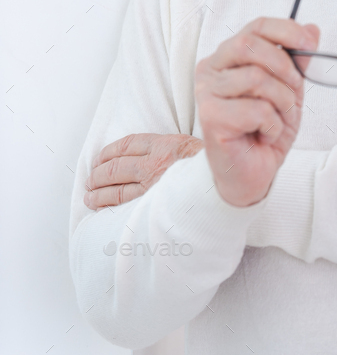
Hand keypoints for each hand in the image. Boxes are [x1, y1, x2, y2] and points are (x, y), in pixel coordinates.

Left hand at [84, 133, 203, 209]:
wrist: (230, 185)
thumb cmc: (215, 169)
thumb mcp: (195, 147)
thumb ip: (176, 149)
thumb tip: (162, 153)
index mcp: (166, 145)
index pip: (128, 145)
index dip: (110, 151)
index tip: (101, 157)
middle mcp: (155, 164)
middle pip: (117, 167)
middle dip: (99, 173)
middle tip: (91, 179)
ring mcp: (153, 186)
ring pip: (116, 189)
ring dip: (98, 192)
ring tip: (90, 196)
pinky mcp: (154, 205)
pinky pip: (126, 206)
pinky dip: (110, 207)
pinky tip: (101, 209)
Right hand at [194, 17, 319, 207]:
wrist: (251, 174)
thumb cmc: (265, 129)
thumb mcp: (289, 89)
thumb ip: (297, 60)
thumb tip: (312, 29)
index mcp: (227, 56)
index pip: (256, 27)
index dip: (286, 30)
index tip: (310, 43)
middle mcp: (210, 70)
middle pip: (248, 45)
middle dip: (283, 66)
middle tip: (295, 89)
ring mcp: (206, 93)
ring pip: (256, 78)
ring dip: (281, 102)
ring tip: (279, 119)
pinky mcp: (210, 118)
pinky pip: (256, 110)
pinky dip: (273, 125)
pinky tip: (266, 135)